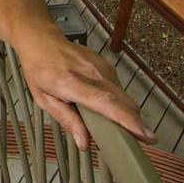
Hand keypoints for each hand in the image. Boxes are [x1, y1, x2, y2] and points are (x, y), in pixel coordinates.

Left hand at [18, 32, 154, 150]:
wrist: (42, 40)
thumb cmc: (40, 69)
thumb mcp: (44, 99)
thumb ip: (66, 120)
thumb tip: (84, 142)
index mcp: (71, 83)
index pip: (105, 103)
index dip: (126, 120)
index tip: (143, 134)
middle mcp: (91, 73)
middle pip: (123, 101)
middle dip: (136, 123)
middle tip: (142, 142)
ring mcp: (101, 67)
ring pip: (124, 96)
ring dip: (127, 113)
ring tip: (123, 128)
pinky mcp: (107, 65)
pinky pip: (119, 88)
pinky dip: (119, 102)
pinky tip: (110, 108)